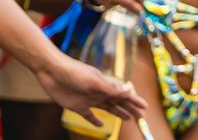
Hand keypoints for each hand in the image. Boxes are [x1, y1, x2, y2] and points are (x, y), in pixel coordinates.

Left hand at [32, 50, 146, 123]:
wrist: (52, 71)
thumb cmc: (74, 73)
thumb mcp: (94, 81)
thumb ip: (111, 88)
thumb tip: (130, 90)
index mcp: (106, 85)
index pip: (124, 94)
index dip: (135, 100)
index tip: (145, 106)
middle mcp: (100, 93)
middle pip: (119, 103)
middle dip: (130, 108)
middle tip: (140, 115)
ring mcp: (89, 100)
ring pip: (108, 109)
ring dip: (118, 113)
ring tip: (128, 119)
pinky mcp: (78, 107)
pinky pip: (89, 116)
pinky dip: (95, 121)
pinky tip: (101, 125)